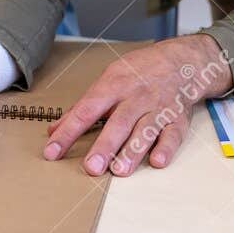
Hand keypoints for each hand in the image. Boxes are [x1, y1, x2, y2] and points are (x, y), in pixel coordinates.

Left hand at [46, 34, 231, 176]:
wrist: (181, 61)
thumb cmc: (138, 73)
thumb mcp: (108, 81)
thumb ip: (82, 108)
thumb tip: (53, 130)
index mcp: (113, 87)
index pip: (86, 111)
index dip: (68, 132)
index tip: (52, 151)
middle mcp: (135, 98)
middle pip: (118, 123)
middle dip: (105, 146)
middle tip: (91, 167)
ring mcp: (158, 108)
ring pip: (145, 131)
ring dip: (133, 151)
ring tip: (119, 171)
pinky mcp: (178, 119)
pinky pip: (172, 134)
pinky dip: (166, 148)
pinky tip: (157, 161)